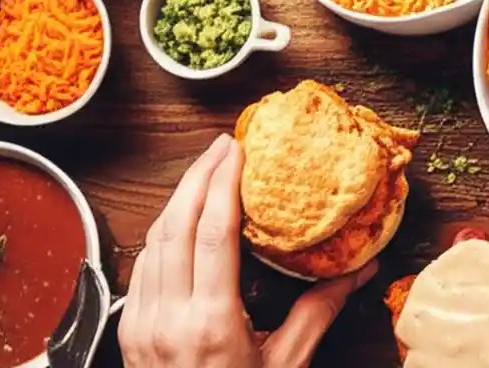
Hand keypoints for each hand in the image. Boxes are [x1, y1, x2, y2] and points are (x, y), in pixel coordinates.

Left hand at [118, 134, 376, 367]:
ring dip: (178, 199)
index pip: (211, 231)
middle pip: (174, 224)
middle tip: (224, 144)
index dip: (224, 183)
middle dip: (198, 175)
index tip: (240, 150)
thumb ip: (319, 312)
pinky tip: (182, 220)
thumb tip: (360, 269)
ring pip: (151, 241)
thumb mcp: (287, 365)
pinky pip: (142, 267)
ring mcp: (140, 325)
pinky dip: (163, 233)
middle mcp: (166, 318)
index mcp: (209, 323)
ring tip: (206, 171)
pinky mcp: (129, 332)